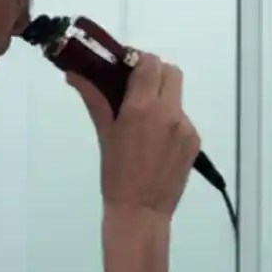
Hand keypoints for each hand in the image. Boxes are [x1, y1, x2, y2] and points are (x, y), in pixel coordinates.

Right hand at [69, 52, 200, 220]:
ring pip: (177, 96)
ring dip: (162, 97)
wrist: (142, 211)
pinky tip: (156, 141)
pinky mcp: (196, 140)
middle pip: (171, 72)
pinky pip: (183, 119)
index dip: (139, 60)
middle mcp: (170, 112)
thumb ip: (94, 99)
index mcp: (144, 108)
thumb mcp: (104, 134)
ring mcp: (187, 126)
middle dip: (155, 73)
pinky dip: (170, 120)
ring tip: (144, 121)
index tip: (126, 67)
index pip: (150, 64)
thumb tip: (75, 74)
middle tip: (136, 87)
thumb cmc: (115, 174)